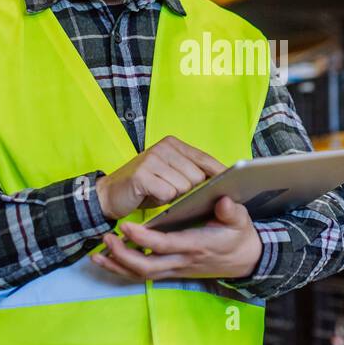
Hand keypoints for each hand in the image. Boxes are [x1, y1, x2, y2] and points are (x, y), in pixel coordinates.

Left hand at [91, 196, 261, 281]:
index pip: (166, 245)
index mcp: (197, 246)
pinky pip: (143, 275)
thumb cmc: (239, 236)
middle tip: (107, 238)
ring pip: (142, 274)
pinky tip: (106, 261)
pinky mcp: (171, 271)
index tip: (126, 226)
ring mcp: (175, 269)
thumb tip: (224, 201)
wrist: (246, 260)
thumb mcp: (241, 220)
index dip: (144, 238)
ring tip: (97, 253)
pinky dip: (122, 270)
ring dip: (118, 266)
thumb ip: (231, 211)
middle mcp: (183, 261)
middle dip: (124, 255)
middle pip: (147, 267)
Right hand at [95, 135, 225, 220]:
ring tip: (161, 193)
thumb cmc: (146, 187)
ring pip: (185, 186)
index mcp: (173, 144)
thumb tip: (222, 182)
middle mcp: (164, 147)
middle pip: (198, 176)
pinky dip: (163, 200)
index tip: (234, 184)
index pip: (205, 158)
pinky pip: (169, 194)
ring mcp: (153, 159)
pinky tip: (152, 196)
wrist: (110, 194)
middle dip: (191, 191)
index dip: (220, 173)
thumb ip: (192, 173)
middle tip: (175, 193)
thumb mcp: (171, 175)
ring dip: (176, 197)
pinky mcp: (143, 175)